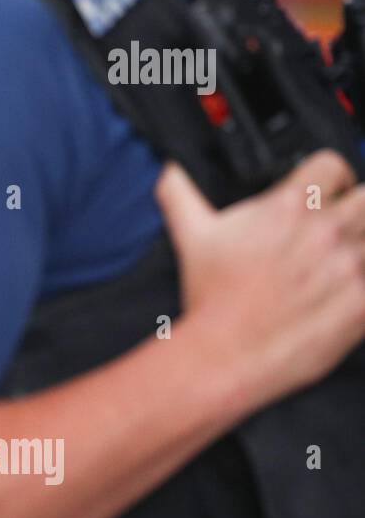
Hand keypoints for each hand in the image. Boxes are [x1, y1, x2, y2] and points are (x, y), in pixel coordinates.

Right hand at [156, 150, 364, 408]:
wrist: (224, 352)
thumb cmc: (211, 295)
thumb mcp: (191, 236)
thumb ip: (179, 193)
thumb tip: (171, 169)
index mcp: (288, 207)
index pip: (332, 165)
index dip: (328, 178)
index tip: (322, 193)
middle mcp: (325, 231)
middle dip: (353, 209)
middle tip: (336, 229)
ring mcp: (349, 268)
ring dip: (358, 247)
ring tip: (338, 264)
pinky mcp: (361, 304)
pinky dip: (360, 283)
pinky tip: (341, 291)